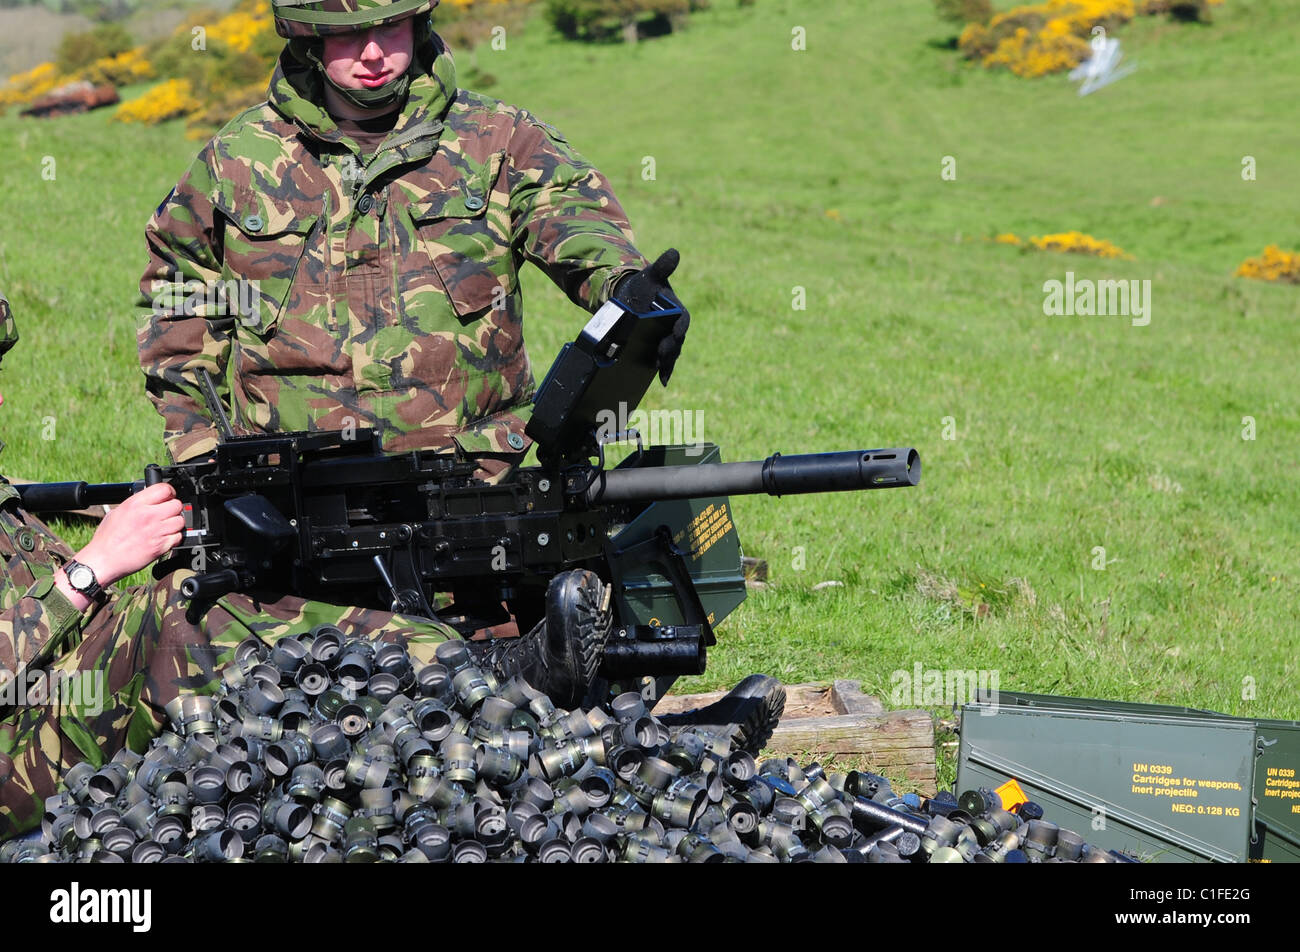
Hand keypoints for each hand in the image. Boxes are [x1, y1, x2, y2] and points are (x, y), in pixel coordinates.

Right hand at [75, 482, 184, 586]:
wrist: (103, 560)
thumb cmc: (107, 538)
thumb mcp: (117, 512)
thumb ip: (137, 504)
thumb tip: (149, 500)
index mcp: (135, 504)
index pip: (164, 489)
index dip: (169, 492)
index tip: (168, 496)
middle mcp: (148, 515)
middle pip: (176, 504)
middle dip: (173, 508)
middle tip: (166, 514)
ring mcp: (156, 531)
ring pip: (180, 521)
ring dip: (175, 523)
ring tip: (165, 527)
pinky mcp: (161, 546)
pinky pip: (178, 536)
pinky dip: (174, 538)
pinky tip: (164, 538)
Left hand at [617, 249, 689, 384]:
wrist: (634, 300)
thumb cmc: (646, 287)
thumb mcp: (652, 276)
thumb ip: (663, 267)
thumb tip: (674, 252)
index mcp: (679, 312)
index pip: (681, 323)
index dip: (678, 329)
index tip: (674, 334)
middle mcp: (676, 328)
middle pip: (676, 342)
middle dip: (670, 350)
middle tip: (661, 356)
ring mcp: (668, 340)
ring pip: (671, 354)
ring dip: (667, 363)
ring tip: (661, 372)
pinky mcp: (659, 349)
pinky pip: (663, 361)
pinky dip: (664, 371)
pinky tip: (661, 380)